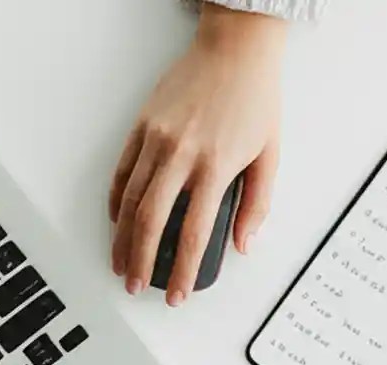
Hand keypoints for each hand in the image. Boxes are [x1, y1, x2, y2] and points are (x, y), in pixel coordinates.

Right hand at [109, 6, 285, 305]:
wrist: (235, 48)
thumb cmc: (255, 99)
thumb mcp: (270, 155)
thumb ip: (258, 204)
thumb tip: (244, 244)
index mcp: (217, 166)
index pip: (195, 232)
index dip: (183, 270)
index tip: (177, 294)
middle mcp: (182, 154)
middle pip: (152, 221)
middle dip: (141, 261)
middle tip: (136, 286)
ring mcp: (157, 140)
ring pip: (131, 201)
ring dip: (123, 238)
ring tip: (121, 264)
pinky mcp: (142, 126)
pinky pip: (122, 172)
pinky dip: (116, 201)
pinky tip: (117, 222)